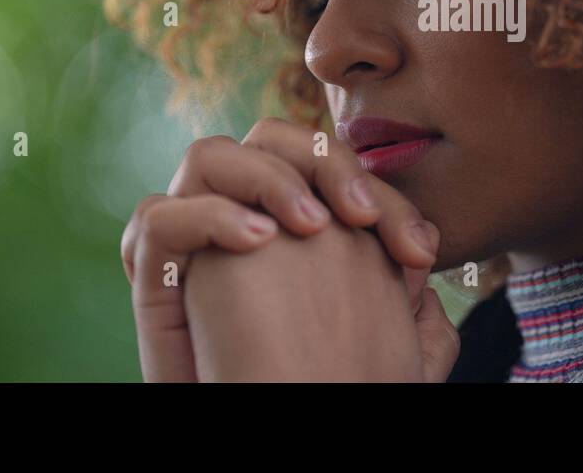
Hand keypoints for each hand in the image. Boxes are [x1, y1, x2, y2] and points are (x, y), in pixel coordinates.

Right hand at [120, 118, 440, 380]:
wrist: (282, 444)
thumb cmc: (332, 397)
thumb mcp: (392, 346)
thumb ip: (411, 298)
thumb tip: (427, 244)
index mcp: (298, 227)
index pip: (334, 171)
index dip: (382, 195)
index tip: (418, 251)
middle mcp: (244, 221)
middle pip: (269, 140)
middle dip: (324, 162)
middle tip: (362, 218)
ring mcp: (196, 245)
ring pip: (209, 157)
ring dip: (266, 176)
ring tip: (312, 225)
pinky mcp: (154, 281)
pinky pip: (157, 218)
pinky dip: (207, 215)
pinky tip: (259, 242)